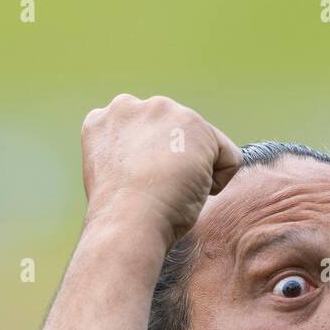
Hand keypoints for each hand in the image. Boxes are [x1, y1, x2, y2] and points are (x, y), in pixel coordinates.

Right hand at [81, 94, 241, 245]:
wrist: (126, 223)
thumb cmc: (120, 218)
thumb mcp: (115, 178)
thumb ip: (130, 157)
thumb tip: (156, 166)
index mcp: (101, 121)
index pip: (141, 138)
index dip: (146, 169)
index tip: (136, 190)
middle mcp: (128, 106)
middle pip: (172, 137)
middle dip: (171, 164)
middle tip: (153, 192)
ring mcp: (162, 110)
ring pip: (199, 146)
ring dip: (193, 173)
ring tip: (169, 192)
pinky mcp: (195, 124)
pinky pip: (228, 157)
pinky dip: (218, 182)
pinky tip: (191, 193)